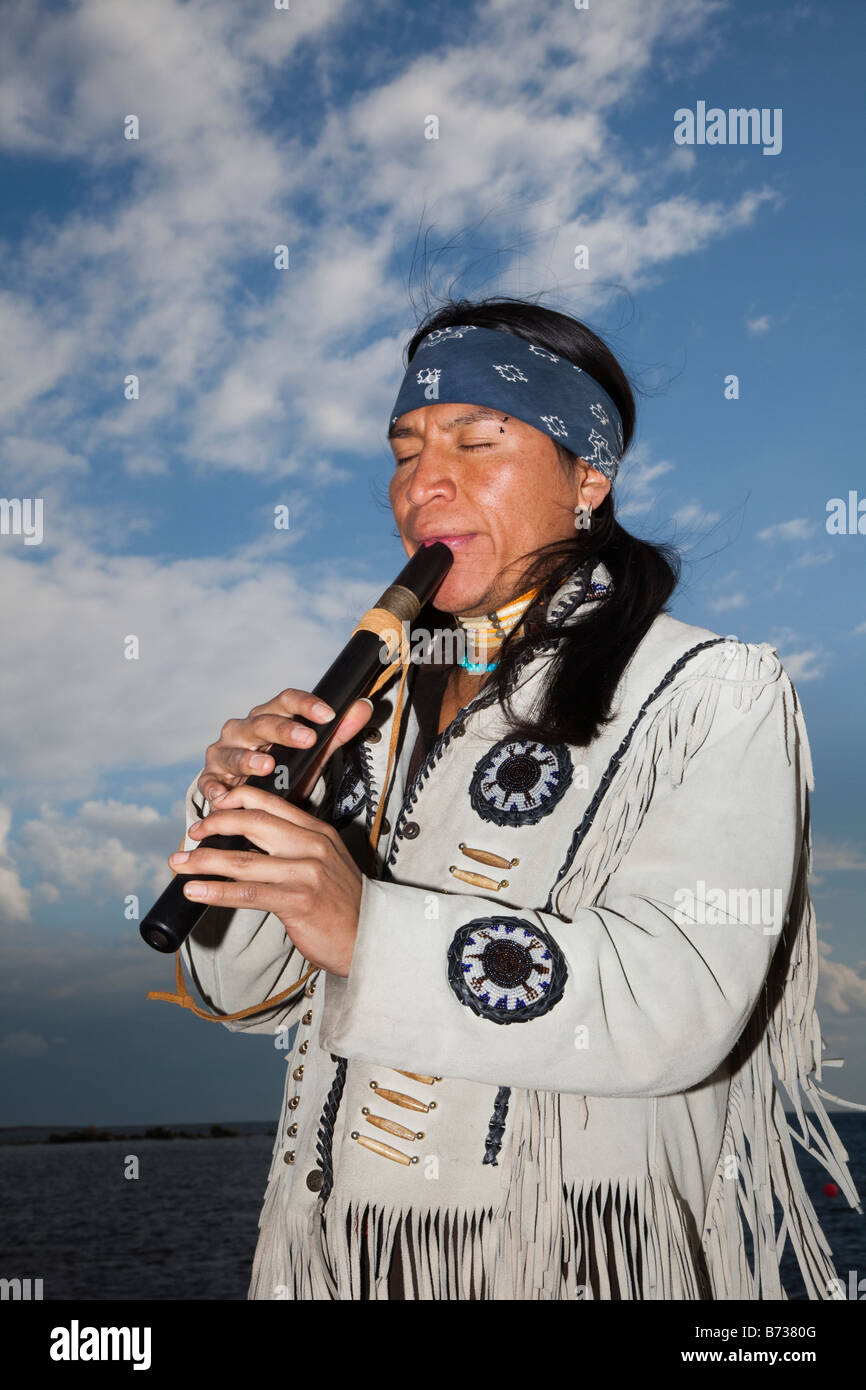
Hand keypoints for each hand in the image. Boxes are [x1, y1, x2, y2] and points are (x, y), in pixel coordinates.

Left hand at [169, 785, 363, 976]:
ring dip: (203, 861)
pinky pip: (246, 893)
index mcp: (318, 831)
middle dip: (214, 825)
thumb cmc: (341, 904)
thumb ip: (295, 847)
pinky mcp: (297, 901)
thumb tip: (246, 842)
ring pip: (242, 860)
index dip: (236, 800)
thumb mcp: (325, 862)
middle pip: (252, 823)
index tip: (212, 807)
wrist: (370, 938)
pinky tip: (194, 891)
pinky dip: (215, 891)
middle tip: (192, 834)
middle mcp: (312, 846)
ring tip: (179, 864)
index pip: (271, 803)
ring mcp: (305, 873)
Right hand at [198, 687, 373, 807]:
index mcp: (268, 717)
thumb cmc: (282, 769)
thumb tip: (364, 706)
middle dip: (284, 730)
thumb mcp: (311, 753)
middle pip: (261, 723)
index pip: (286, 701)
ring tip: (267, 766)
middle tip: (307, 739)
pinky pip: (209, 783)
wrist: (250, 796)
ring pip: (233, 752)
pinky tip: (223, 795)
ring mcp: (223, 753)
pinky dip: (215, 788)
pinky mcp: (210, 778)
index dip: (306, 704)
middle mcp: (242, 730)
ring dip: (249, 759)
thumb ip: (336, 732)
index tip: (329, 713)